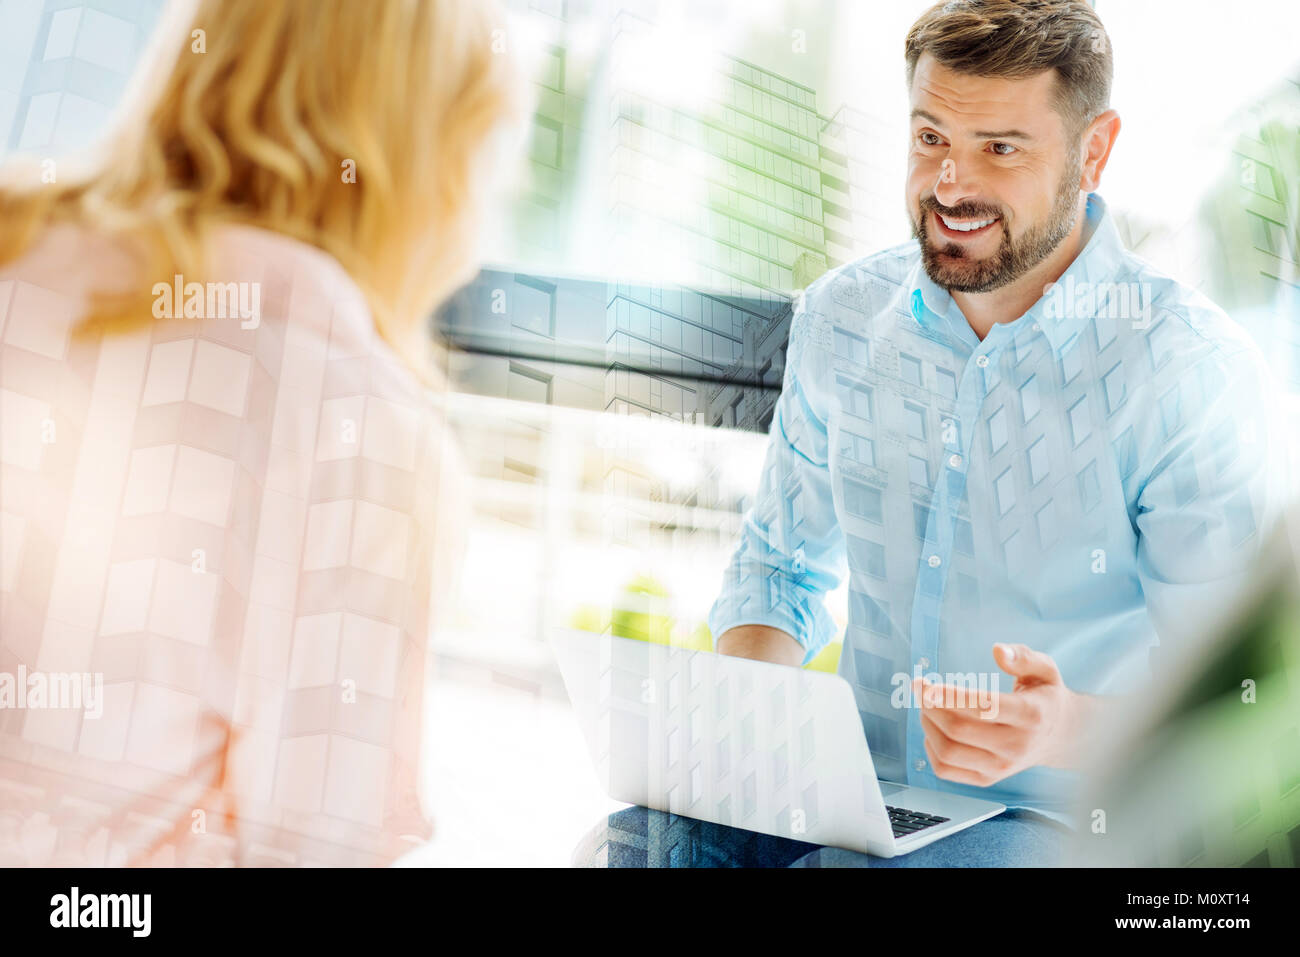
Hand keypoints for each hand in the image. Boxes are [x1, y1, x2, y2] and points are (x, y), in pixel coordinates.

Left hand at [912, 642, 1096, 786]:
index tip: (926, 684)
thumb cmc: (1044, 697)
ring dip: (927, 725)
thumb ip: (1023, 657)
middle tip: (920, 687)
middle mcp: (1016, 746)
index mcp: (1030, 715)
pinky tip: (933, 729)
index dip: (950, 696)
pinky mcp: (987, 778)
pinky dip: (930, 748)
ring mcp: (1001, 767)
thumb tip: (997, 650)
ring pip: (948, 752)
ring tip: (926, 706)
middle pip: (959, 730)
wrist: (1060, 737)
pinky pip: (946, 770)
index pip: (984, 707)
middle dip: (930, 706)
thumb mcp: (1045, 670)